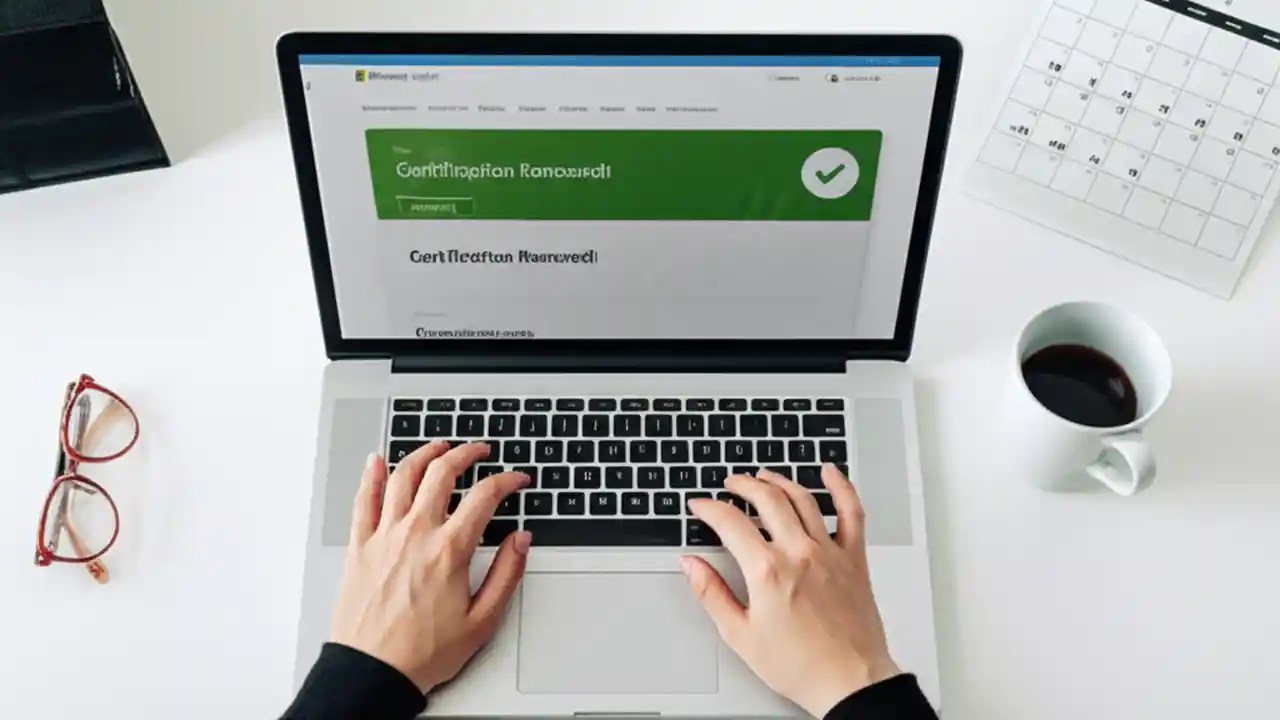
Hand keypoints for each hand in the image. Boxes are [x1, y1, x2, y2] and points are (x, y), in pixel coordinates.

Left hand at [330, 441, 530, 692]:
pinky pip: (363, 500)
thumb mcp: (482, 621)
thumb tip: (521, 541)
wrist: (372, 672)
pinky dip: (370, 475)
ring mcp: (384, 537)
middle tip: (479, 450)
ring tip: (438, 446)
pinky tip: (376, 461)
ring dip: (424, 453)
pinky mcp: (359, 547)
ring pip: (402, 476)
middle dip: (466, 453)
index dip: (507, 480)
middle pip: (442, 472)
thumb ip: (506, 574)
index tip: (516, 479)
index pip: (485, 495)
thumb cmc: (422, 652)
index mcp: (449, 550)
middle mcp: (415, 534)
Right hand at [683, 465, 900, 717]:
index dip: (709, 508)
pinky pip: (851, 512)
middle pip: (767, 499)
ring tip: (764, 477)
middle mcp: (799, 554)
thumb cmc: (800, 666)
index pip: (730, 522)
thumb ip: (712, 594)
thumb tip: (692, 565)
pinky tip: (829, 472)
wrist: (849, 682)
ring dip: (779, 481)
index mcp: (767, 572)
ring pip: (803, 499)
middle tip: (730, 484)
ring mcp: (829, 553)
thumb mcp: (740, 635)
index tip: (700, 506)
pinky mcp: (854, 559)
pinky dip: (841, 487)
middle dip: (742, 485)